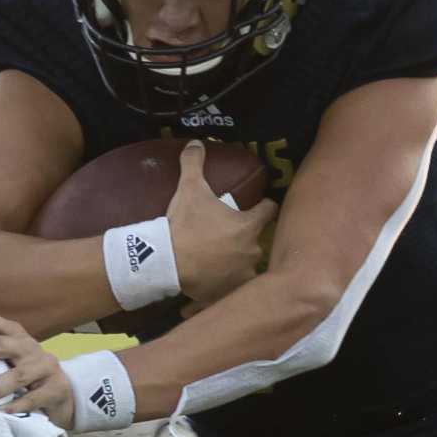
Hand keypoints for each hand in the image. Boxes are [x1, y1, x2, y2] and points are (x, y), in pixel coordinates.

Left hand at [0, 310, 73, 427]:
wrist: (64, 395)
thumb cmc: (27, 377)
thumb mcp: (10, 359)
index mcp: (15, 335)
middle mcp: (30, 347)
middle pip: (0, 343)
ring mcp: (46, 367)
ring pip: (19, 374)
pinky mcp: (56, 389)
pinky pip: (33, 399)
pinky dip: (16, 406)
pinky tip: (2, 412)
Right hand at [166, 139, 276, 304]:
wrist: (167, 261)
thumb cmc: (185, 223)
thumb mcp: (190, 188)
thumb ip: (194, 163)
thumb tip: (195, 141)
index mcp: (248, 226)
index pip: (269, 211)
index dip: (264, 206)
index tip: (259, 206)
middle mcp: (251, 252)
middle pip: (257, 243)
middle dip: (246, 241)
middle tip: (227, 238)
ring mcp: (240, 277)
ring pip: (245, 271)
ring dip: (236, 267)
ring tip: (219, 264)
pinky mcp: (225, 295)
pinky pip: (226, 294)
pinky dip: (219, 292)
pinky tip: (208, 289)